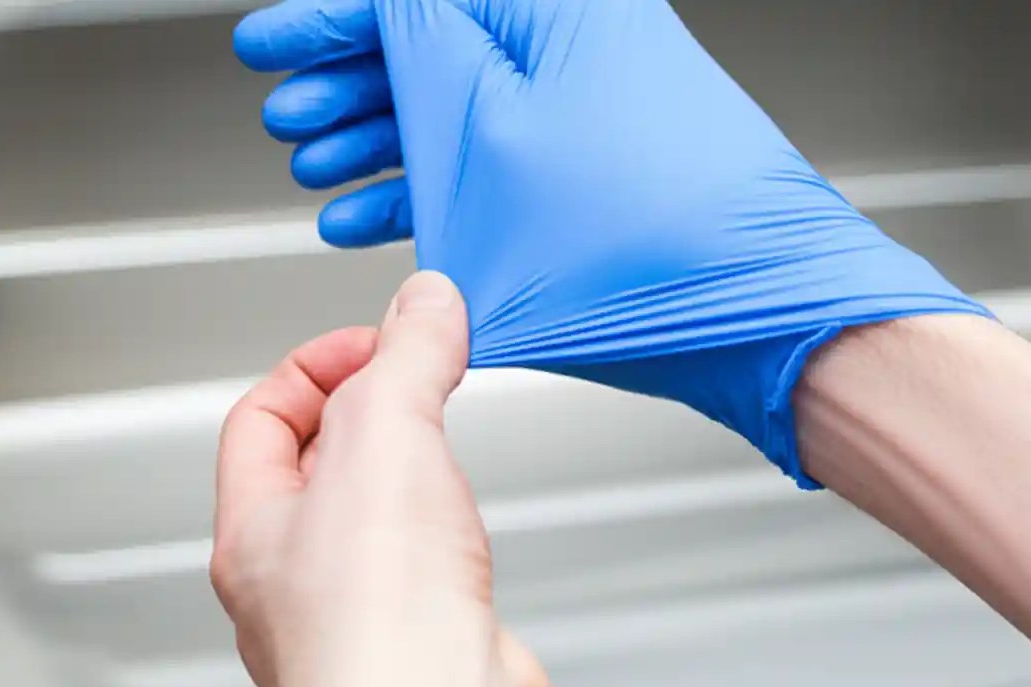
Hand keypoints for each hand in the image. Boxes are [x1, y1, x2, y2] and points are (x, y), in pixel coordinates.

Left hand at [211, 272, 554, 686]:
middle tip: (420, 383)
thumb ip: (406, 356)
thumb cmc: (379, 614)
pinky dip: (450, 530)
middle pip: (317, 465)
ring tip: (444, 449)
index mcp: (255, 530)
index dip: (318, 364)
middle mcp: (293, 579)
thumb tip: (425, 301)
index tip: (380, 343)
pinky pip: (424, 564)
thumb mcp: (385, 434)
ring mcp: (356, 613)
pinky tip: (471, 527)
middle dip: (370, 412)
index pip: (261, 417)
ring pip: (374, 518)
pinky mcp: (421, 638)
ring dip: (411, 473)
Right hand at [234, 0, 990, 487]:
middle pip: (439, 48)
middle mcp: (582, 50)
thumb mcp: (495, 133)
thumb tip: (390, 11)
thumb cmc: (655, 230)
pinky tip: (378, 218)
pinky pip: (499, 164)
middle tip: (296, 120)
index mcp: (559, 11)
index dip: (332, 20)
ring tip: (324, 172)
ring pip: (464, 111)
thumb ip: (426, 56)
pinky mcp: (599, 175)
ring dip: (385, 143)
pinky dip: (435, 189)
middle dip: (353, 86)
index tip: (271, 46)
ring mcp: (593, 115)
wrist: (759, 312)